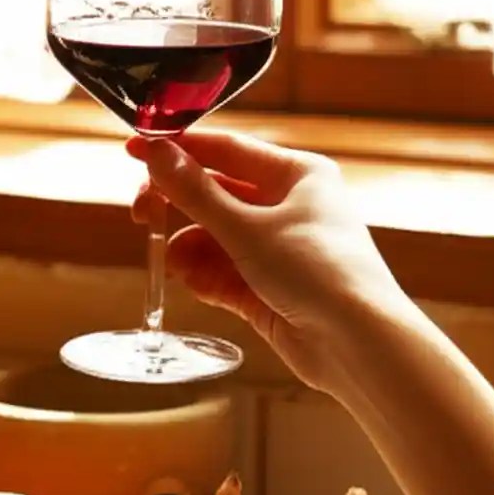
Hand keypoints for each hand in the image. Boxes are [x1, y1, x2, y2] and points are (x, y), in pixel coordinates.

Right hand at [128, 131, 408, 390]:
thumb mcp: (246, 228)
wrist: (359, 345)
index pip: (226, 149)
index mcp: (297, 175)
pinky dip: (205, 277)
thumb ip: (194, 192)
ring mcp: (278, 248)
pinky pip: (222, 271)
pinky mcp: (268, 287)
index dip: (177, 149)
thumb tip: (154, 152)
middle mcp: (289, 206)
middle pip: (214, 193)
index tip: (134, 149)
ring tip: (179, 267)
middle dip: (178, 207)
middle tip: (143, 216)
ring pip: (213, 237)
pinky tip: (199, 287)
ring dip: (190, 250)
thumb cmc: (319, 273)